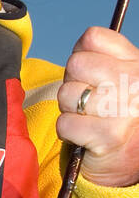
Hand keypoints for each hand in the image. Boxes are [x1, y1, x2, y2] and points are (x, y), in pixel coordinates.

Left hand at [56, 26, 138, 185]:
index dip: (82, 56)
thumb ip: (102, 55)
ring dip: (69, 109)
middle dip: (72, 84)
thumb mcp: (121, 77)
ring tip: (87, 118)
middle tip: (87, 101)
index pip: (93, 38)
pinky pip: (65, 122)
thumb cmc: (118, 114)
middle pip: (76, 64)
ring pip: (67, 94)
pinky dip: (67, 131)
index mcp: (137, 63)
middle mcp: (136, 83)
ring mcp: (124, 109)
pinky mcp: (109, 136)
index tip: (91, 74)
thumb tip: (81, 45)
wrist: (128, 160)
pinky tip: (84, 135)